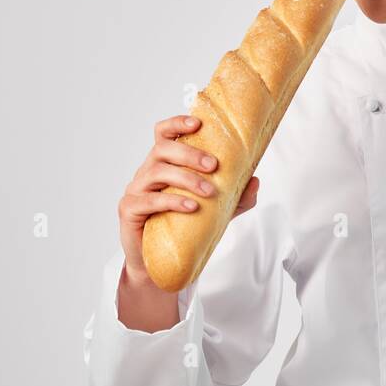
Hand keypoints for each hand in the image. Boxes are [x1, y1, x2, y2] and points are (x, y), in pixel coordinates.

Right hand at [117, 114, 259, 284]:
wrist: (161, 261)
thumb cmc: (185, 228)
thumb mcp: (218, 212)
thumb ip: (237, 197)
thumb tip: (256, 180)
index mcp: (165, 164)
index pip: (163, 134)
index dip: (176, 123)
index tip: (197, 124)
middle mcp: (148, 172)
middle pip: (162, 149)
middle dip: (189, 154)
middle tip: (214, 165)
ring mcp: (136, 190)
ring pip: (157, 172)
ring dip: (186, 179)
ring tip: (209, 192)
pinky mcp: (130, 210)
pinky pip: (149, 201)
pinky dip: (173, 202)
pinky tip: (192, 207)